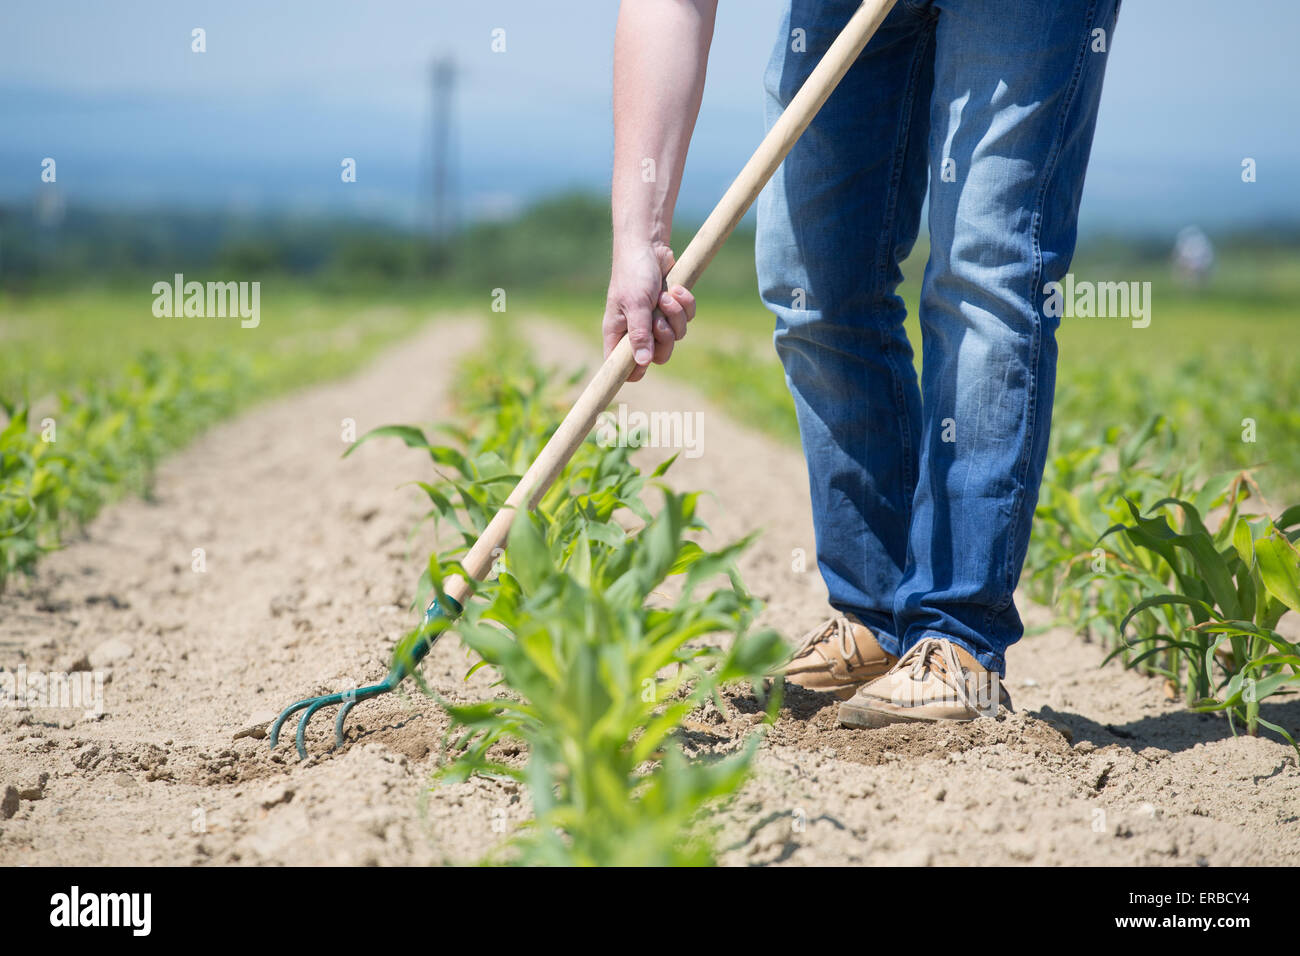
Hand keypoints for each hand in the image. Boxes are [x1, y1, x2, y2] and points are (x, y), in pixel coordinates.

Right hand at [602, 241, 695, 381]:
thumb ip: (640, 334)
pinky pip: (686, 320)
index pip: (622, 367)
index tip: (646, 363)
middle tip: (659, 320)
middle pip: (659, 356)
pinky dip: (685, 305)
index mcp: (618, 334)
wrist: (649, 246)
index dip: (635, 372)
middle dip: (665, 338)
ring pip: (676, 337)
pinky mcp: (672, 310)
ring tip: (665, 296)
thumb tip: (642, 363)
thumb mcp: (636, 304)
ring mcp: (656, 321)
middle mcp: (636, 332)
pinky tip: (676, 289)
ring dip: (675, 315)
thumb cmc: (634, 273)